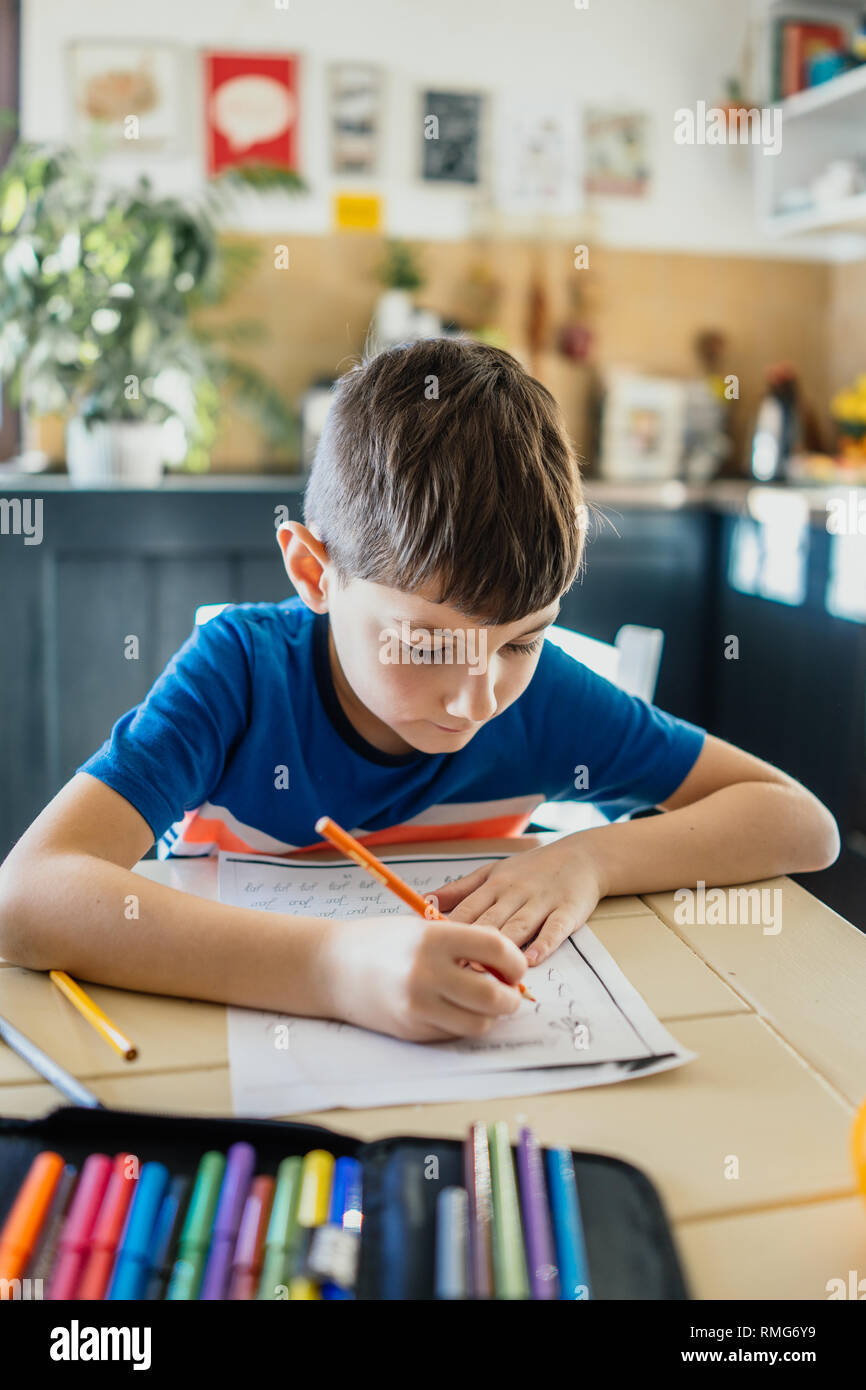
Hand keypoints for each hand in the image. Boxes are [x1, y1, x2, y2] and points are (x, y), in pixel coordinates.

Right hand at [324, 914, 526, 1042]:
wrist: (332, 968)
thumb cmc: (381, 941)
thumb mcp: (423, 928)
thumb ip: (465, 942)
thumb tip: (509, 963)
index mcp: (432, 939)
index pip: (496, 948)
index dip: (514, 960)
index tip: (514, 965)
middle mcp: (426, 975)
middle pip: (494, 996)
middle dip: (511, 997)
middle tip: (508, 990)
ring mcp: (418, 1008)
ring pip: (479, 1023)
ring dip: (490, 1014)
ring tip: (482, 1000)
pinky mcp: (412, 1030)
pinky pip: (455, 1033)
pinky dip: (463, 1022)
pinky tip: (453, 1006)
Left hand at [431, 838, 604, 966]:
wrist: (582, 856)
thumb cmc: (532, 869)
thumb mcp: (492, 871)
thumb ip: (460, 889)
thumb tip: (424, 903)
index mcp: (494, 884)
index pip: (467, 909)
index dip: (450, 931)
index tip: (434, 952)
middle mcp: (515, 892)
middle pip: (490, 921)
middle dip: (471, 944)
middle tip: (452, 968)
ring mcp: (542, 901)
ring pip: (519, 925)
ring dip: (501, 947)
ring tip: (484, 968)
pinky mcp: (567, 910)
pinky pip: (554, 928)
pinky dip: (544, 943)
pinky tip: (532, 959)